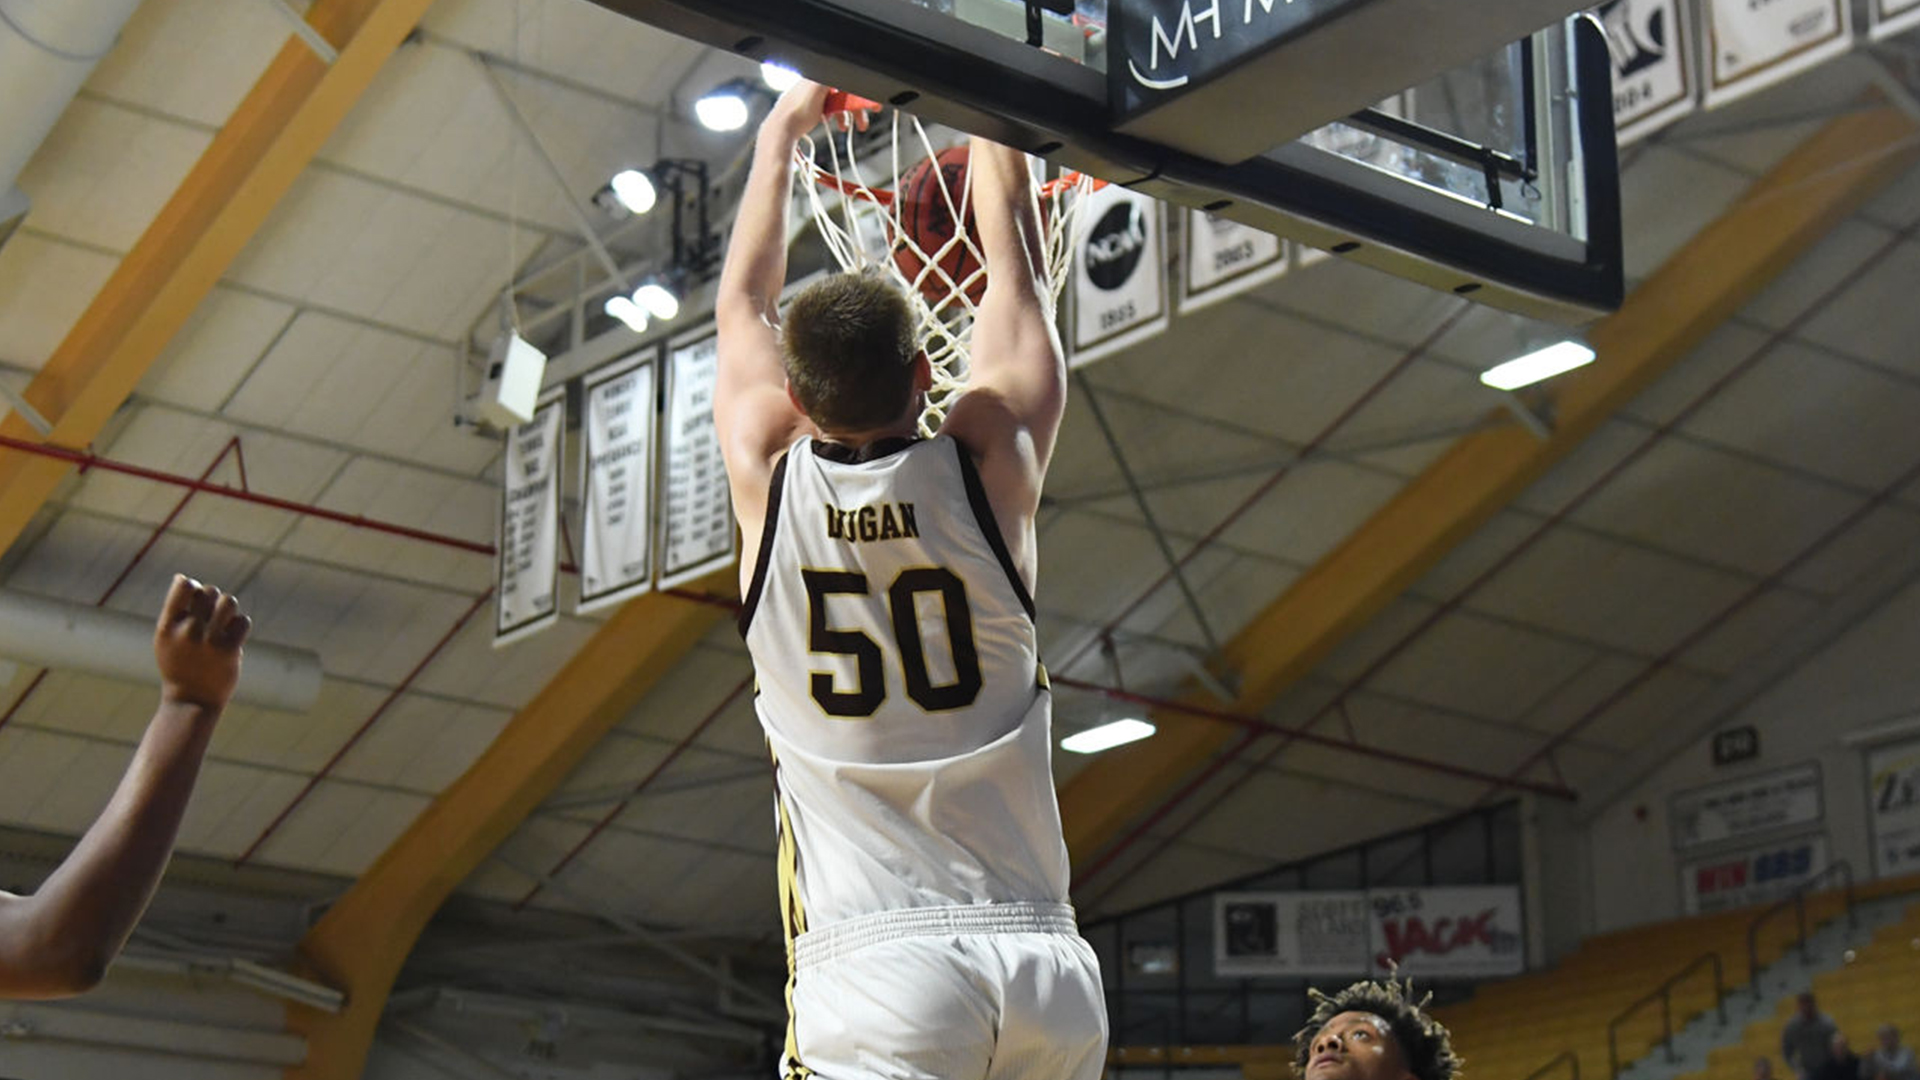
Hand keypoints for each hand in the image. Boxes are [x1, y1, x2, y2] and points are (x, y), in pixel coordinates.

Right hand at [153, 574, 249, 710]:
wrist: (191, 700)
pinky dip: (240, 627)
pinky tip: (232, 638)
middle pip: (210, 591)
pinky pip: (243, 621)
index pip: (185, 586)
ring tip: (223, 623)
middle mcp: (187, 631)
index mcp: (167, 626)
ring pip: (229, 602)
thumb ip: (174, 610)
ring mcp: (209, 640)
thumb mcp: (166, 638)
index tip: (195, 600)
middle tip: (211, 617)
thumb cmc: (179, 664)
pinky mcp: (229, 650)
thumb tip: (183, 577)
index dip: (194, 587)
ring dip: (229, 609)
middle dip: (213, 600)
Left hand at [763, 79, 869, 143]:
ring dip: (845, 115)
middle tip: (862, 121)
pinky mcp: (808, 108)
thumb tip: (848, 68)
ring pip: (836, 102)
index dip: (858, 93)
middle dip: (854, 107)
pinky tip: (835, 125)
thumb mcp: (819, 87)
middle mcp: (814, 83)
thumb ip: (834, 76)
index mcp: (817, 75)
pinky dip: (834, 117)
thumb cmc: (796, 111)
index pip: (845, 79)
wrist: (781, 130)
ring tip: (846, 128)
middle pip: (842, 91)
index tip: (869, 104)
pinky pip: (828, 109)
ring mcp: (810, 96)